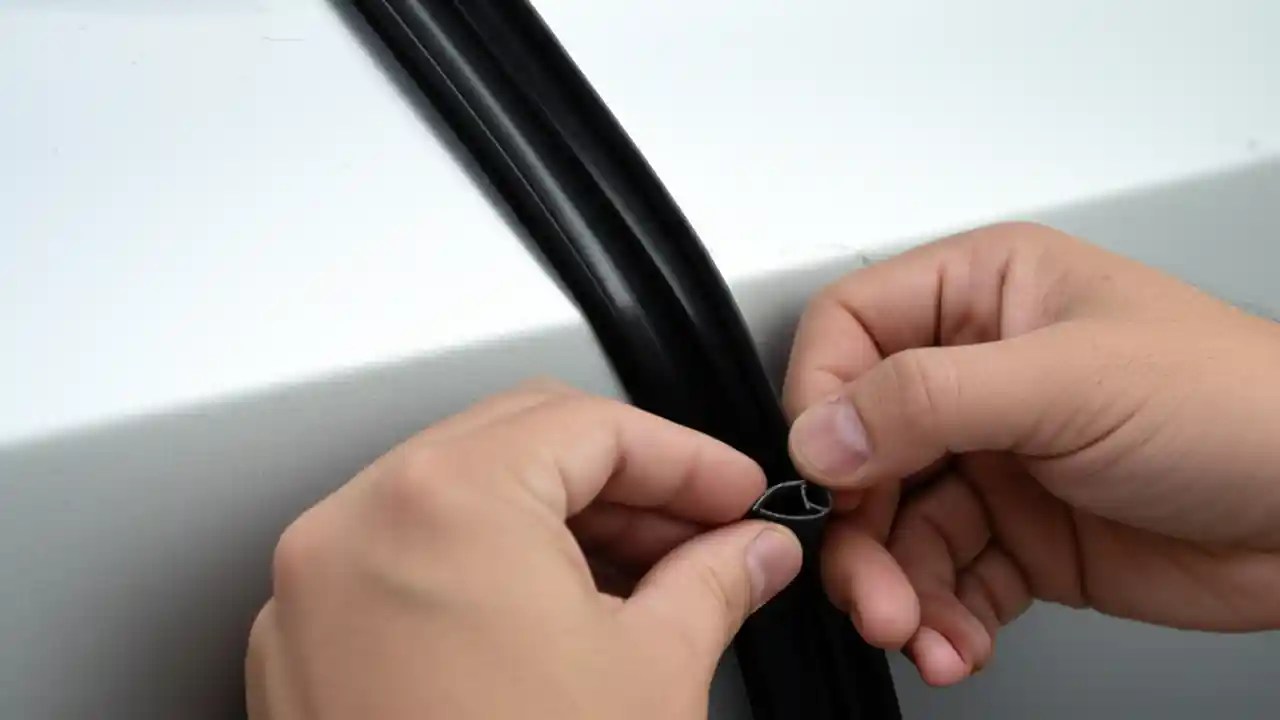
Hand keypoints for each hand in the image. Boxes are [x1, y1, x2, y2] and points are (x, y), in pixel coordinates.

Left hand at [246, 382, 801, 718]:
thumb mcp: (656, 673)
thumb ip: (713, 580)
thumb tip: (745, 554)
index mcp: (443, 502)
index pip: (589, 425)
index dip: (684, 456)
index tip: (730, 491)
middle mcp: (355, 531)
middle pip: (515, 445)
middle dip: (624, 483)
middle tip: (698, 528)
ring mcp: (313, 595)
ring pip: (455, 502)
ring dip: (555, 527)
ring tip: (639, 580)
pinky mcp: (300, 654)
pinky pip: (403, 566)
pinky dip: (483, 572)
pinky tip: (553, 618)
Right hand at [783, 223, 1279, 685]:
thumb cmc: (1236, 405)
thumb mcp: (1068, 381)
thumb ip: (927, 399)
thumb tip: (820, 431)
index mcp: (984, 297)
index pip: (851, 331)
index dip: (821, 400)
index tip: (825, 473)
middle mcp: (977, 376)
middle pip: (862, 448)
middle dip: (861, 529)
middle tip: (870, 588)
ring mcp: (996, 461)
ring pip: (897, 527)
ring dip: (895, 588)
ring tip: (915, 630)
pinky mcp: (1020, 537)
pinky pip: (946, 581)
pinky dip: (940, 620)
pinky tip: (955, 643)